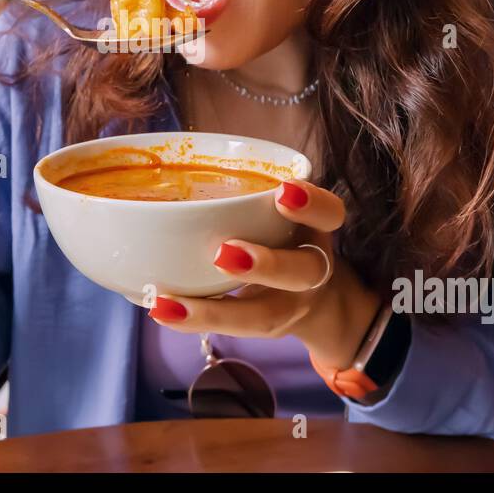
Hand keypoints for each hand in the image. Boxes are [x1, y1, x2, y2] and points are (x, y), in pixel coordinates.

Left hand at [147, 179, 380, 368]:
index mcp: (317, 228)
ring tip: (167, 304)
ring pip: (263, 315)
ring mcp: (292, 305)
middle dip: (267, 264)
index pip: (330, 212)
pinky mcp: (268, 327)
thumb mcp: (283, 214)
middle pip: (303, 271)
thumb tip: (166, 163)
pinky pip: (234, 329)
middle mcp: (312, 268)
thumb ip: (252, 196)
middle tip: (223, 253)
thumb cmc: (282, 238)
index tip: (282, 191)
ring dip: (214, 312)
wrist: (315, 301)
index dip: (311, 204)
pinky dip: (196, 319)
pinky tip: (162, 310)